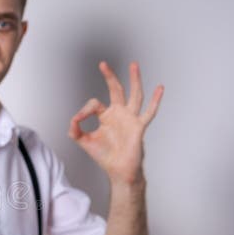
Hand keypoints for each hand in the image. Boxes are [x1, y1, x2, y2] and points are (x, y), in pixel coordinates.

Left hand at [68, 61, 163, 184]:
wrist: (117, 170)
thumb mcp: (84, 141)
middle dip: (110, 77)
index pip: (95, 103)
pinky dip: (155, 100)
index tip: (78, 120)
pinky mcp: (139, 126)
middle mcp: (119, 114)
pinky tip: (160, 88)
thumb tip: (73, 120)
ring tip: (133, 65)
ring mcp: (130, 119)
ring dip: (134, 80)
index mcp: (106, 116)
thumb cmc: (104, 156)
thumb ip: (75, 130)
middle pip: (116, 90)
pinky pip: (149, 112)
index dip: (84, 110)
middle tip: (103, 64)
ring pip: (134, 95)